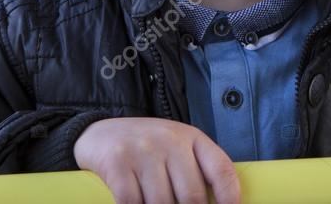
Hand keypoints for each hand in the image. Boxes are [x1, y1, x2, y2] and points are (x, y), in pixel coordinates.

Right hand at [74, 117, 240, 203]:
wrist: (100, 133)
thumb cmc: (147, 148)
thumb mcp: (177, 148)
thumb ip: (196, 170)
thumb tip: (213, 202)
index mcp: (192, 137)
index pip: (221, 169)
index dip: (230, 197)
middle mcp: (171, 141)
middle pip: (192, 195)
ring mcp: (143, 151)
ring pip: (162, 203)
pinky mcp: (117, 163)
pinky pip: (132, 203)